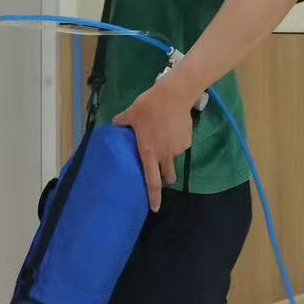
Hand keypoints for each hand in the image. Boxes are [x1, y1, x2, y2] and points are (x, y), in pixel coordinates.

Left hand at [114, 72, 196, 211]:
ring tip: (163, 137)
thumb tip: (115, 125)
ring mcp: (178, 149)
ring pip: (173, 158)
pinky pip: (180, 146)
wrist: (175, 95)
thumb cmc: (149, 106)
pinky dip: (176, 141)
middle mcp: (165, 154)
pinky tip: (172, 128)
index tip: (154, 209)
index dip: (154, 196)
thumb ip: (122, 122)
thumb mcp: (131, 113)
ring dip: (169, 154)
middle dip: (165, 178)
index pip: (152, 181)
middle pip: (168, 176)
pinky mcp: (187, 141)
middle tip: (161, 174)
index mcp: (149, 152)